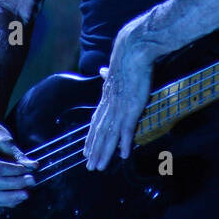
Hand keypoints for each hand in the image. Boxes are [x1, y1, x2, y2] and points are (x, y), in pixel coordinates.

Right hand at [0, 113, 36, 207]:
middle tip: (32, 180)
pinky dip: (7, 201)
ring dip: (11, 197)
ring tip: (26, 194)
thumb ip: (17, 154)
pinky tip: (19, 198)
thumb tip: (32, 166)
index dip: (14, 171)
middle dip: (15, 184)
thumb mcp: (5, 138)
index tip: (28, 169)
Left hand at [83, 25, 154, 170]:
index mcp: (106, 98)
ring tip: (99, 167)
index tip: (86, 149)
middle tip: (89, 165)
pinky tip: (123, 155)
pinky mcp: (131, 108)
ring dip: (104, 152)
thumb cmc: (126, 59)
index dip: (91, 136)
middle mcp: (109, 106)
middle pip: (99, 133)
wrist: (132, 51)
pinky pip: (126, 130)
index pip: (95, 122)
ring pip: (109, 135)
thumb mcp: (114, 70)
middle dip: (94, 150)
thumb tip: (102, 70)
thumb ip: (109, 75)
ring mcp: (119, 108)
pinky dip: (124, 144)